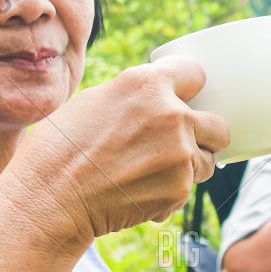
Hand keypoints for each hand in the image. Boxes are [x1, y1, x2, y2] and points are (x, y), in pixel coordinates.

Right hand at [8, 56, 230, 238]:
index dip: (190, 88)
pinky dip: (168, 194)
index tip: (186, 98)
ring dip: (188, 167)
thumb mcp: (96, 100)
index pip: (197, 74)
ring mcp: (180, 154)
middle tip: (180, 144)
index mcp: (148, 83)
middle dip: (204, 134)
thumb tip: (159, 100)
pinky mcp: (179, 189)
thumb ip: (138, 97)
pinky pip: (187, 189)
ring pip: (207, 161)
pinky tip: (137, 193)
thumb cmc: (61, 147)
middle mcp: (172, 115)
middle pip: (219, 124)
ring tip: (150, 173)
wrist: (51, 197)